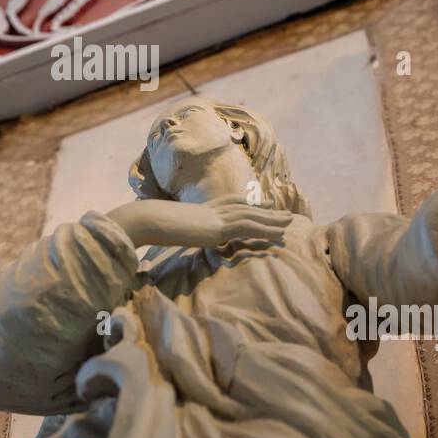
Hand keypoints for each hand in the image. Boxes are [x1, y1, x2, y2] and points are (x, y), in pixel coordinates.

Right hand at [108, 194, 293, 249]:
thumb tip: (173, 235)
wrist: (147, 219)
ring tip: (289, 223)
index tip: (260, 204)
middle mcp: (212, 210)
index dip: (247, 204)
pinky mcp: (218, 227)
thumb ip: (177, 230)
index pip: (229, 203)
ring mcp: (216, 217)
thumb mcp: (167, 227)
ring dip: (272, 220)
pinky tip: (278, 234)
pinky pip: (248, 227)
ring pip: (252, 216)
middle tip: (283, 213)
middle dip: (265, 211)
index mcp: (201, 209)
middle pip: (245, 207)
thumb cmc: (151, 225)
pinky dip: (266, 229)